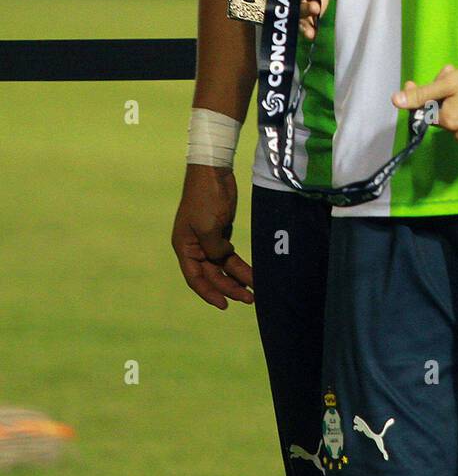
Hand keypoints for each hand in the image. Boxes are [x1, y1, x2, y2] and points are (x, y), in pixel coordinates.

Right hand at [171, 165, 253, 309]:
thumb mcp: (209, 227)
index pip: (195, 278)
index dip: (209, 293)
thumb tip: (224, 259)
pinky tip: (251, 274)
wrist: (214, 171)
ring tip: (254, 292)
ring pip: (222, 266)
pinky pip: (229, 255)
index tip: (224, 305)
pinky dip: (239, 265)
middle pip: (211, 275)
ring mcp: (208, 240)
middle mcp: (194, 247)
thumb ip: (215, 250)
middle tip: (249, 298)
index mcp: (184, 247)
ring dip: (237, 278)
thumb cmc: (205, 198)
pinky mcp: (221, 232)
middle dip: (229, 287)